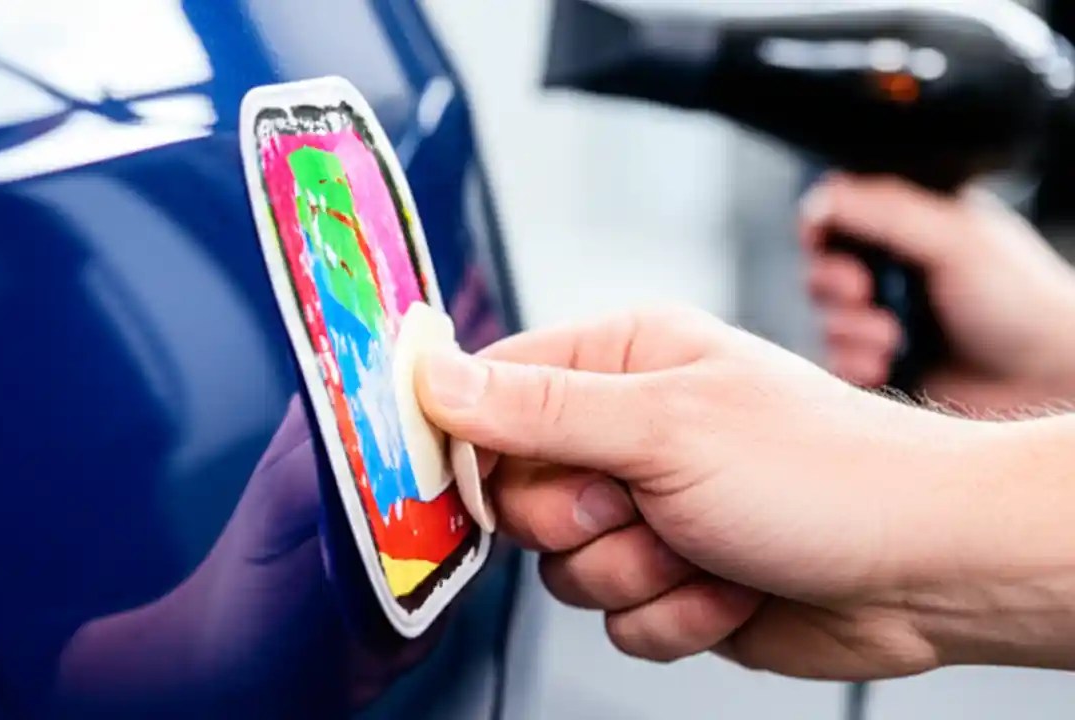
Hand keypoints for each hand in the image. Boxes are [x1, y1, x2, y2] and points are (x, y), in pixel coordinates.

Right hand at [416, 307, 1009, 679]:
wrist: (921, 566)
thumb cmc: (821, 469)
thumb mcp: (664, 424)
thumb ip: (537, 407)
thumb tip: (434, 375)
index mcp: (622, 360)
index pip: (494, 389)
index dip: (473, 439)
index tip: (475, 476)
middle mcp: (626, 431)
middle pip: (517, 494)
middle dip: (575, 520)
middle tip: (634, 503)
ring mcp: (645, 510)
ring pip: (562, 567)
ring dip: (634, 571)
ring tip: (702, 543)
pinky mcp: (667, 578)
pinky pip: (614, 617)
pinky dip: (674, 614)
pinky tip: (731, 583)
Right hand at [803, 173, 1074, 413]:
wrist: (1046, 380)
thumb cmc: (1021, 301)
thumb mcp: (954, 239)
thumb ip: (885, 211)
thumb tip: (822, 197)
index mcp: (911, 225)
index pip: (839, 212)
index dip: (819, 225)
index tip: (822, 239)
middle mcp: (893, 270)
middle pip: (819, 265)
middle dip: (831, 281)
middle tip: (862, 289)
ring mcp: (884, 318)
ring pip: (824, 318)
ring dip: (850, 329)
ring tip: (893, 338)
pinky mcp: (880, 365)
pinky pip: (834, 362)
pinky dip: (853, 363)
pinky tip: (887, 366)